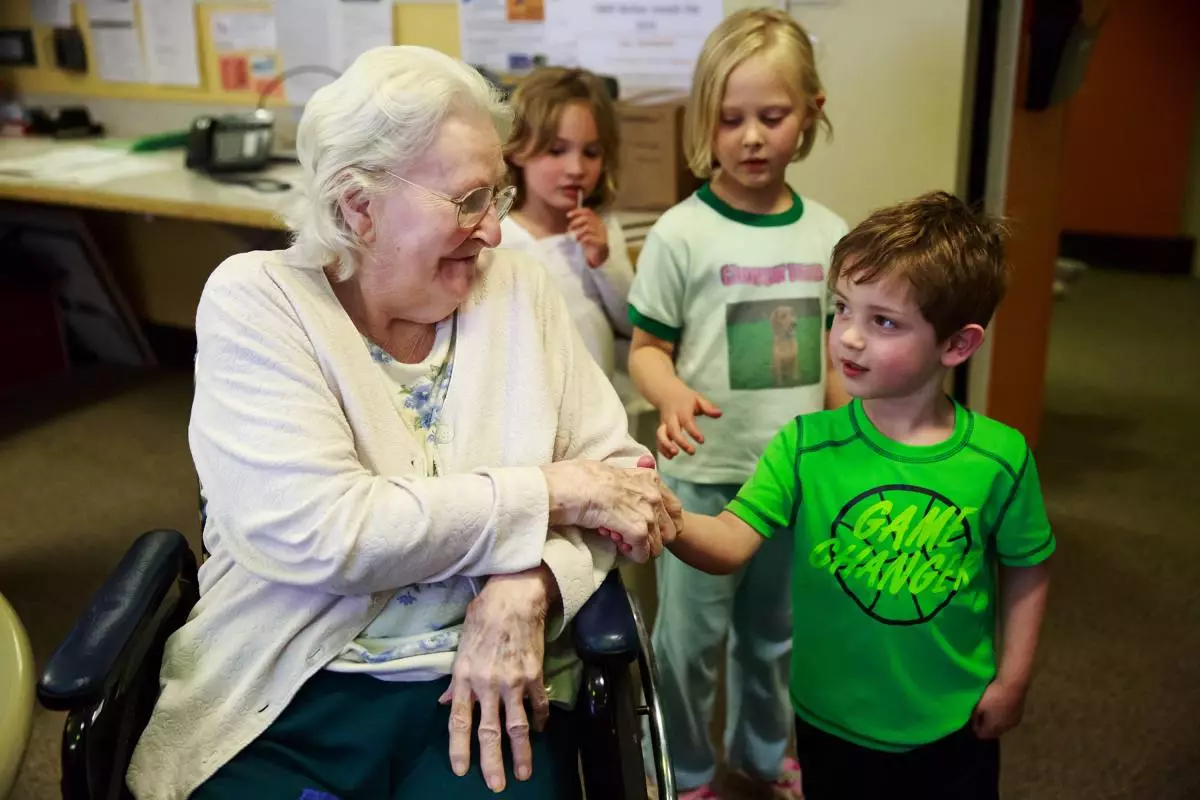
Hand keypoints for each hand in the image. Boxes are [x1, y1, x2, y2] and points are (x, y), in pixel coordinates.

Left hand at [439, 568, 552, 791]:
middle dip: (492, 762)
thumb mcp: (461, 645)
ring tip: (523, 772)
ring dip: (521, 752)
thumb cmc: (483, 615)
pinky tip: (539, 732)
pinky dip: (539, 721)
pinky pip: (538, 705)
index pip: (459, 721)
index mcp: (464, 677)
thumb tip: (445, 702)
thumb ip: (455, 680)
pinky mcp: (535, 675)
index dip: (460, 748)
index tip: (462, 770)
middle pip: (489, 731)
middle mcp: (487, 684)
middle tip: (496, 785)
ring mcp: (513, 682)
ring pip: (517, 726)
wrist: (515, 596)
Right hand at [540, 460, 666, 562]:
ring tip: (619, 538)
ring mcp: (647, 513)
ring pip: (656, 546)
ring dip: (639, 547)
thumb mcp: (616, 472)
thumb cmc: (582, 478)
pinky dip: (631, 555)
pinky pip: (643, 554)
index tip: (650, 528)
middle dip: (652, 537)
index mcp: (650, 478)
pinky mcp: (638, 531)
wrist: (570, 487)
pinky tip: (616, 543)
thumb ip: (633, 479)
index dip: (663, 522)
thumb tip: (641, 476)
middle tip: (630, 535)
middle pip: (669, 530)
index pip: (674, 508)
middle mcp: (654, 495)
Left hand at [567, 207, 608, 267]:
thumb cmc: (589, 242)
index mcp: (597, 221)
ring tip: (575, 238)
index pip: (587, 211)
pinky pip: (589, 237)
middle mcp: (600, 225)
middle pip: (587, 218)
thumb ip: (579, 224)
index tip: (568, 215)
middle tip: (570, 229)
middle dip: (575, 223)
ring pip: (587, 227)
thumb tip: (569, 217)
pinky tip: (579, 242)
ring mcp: (602, 234)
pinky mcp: (601, 242)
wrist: (598, 256)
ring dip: (578, 232)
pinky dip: (582, 239)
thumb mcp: (583, 231)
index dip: (577, 212)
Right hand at [656, 383, 722, 458]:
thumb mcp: (698, 398)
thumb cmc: (686, 398)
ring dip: (666, 446)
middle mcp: (671, 418)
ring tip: (675, 455)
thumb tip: (719, 414)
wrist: (667, 393)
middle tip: (692, 452)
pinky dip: (662, 449)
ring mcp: (664, 424)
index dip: (693, 432)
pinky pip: (658, 440)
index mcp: (682, 410)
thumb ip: (708, 407)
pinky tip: (670, 457)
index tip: (702, 440)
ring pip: (661, 435)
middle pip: (673, 430)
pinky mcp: (660, 429)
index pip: (687, 422)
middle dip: (681, 442)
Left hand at [971, 679, 1027, 738]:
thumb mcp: (979, 705)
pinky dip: (1003, 715)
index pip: (982, 735)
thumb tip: (973, 720)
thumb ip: (975, 715)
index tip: (972, 719)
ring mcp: (1014, 721)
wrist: (1013, 684)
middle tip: (980, 714)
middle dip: (986, 725)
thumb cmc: (993, 695)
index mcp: (994, 728)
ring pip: (1001, 725)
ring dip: (995, 720)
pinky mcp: (1020, 713)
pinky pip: (1008, 718)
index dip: (976, 728)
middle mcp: (1005, 728)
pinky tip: (999, 706)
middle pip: (993, 732)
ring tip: (989, 709)